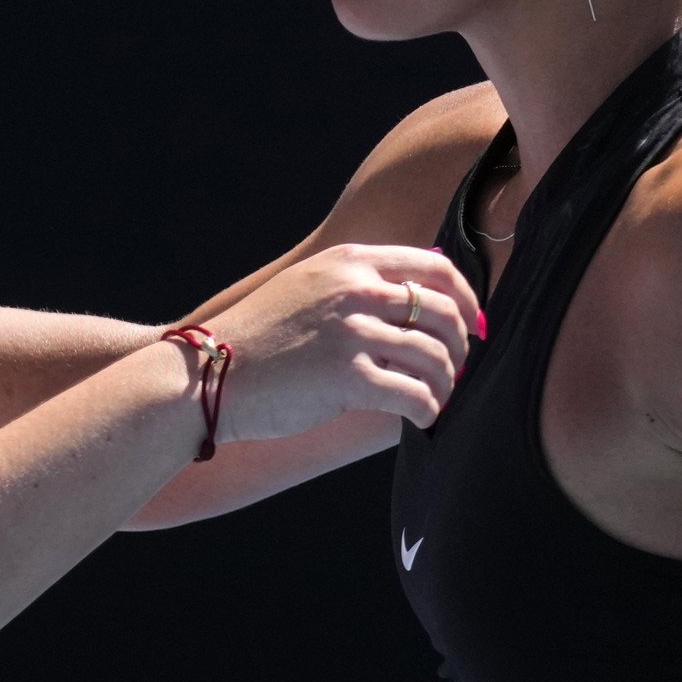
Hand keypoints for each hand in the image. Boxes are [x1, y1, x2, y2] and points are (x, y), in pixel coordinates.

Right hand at [199, 242, 480, 443]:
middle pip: (444, 311)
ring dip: (447, 382)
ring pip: (435, 355)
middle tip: (456, 369)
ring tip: (437, 398)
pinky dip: (429, 410)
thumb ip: (359, 284)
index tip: (474, 325)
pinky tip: (422, 418)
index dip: (468, 299)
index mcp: (349, 263)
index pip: (435, 269)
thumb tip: (422, 301)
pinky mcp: (347, 378)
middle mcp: (354, 289)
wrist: (207, 375)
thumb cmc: (261, 340)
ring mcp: (351, 332)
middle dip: (462, 344)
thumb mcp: (310, 289)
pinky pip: (415, 395)